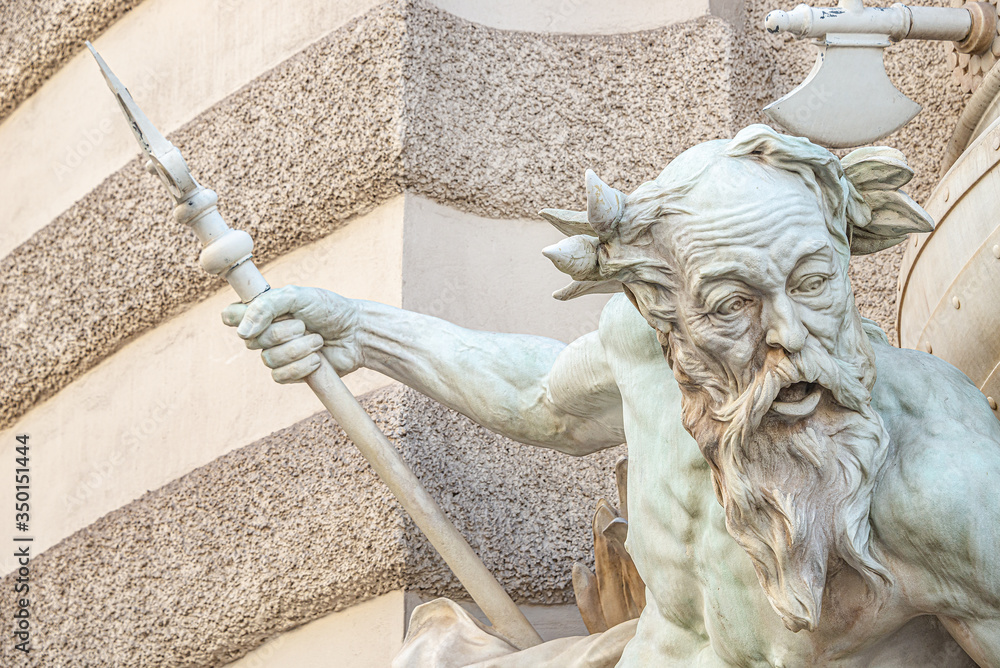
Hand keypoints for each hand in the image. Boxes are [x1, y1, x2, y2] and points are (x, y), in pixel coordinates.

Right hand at [221, 285, 363, 382]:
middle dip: (283, 332)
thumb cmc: (329, 309)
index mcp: (263, 311)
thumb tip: (241, 332)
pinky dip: (301, 367)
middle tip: (305, 324)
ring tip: (317, 340)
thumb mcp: (298, 296)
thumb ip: (266, 307)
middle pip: (251, 340)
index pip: (230, 316)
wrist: (357, 334)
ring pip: (268, 360)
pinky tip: (317, 360)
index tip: (259, 316)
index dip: (238, 319)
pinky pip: (279, 376)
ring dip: (297, 349)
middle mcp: (265, 333)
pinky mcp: (290, 373)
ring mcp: (277, 354)